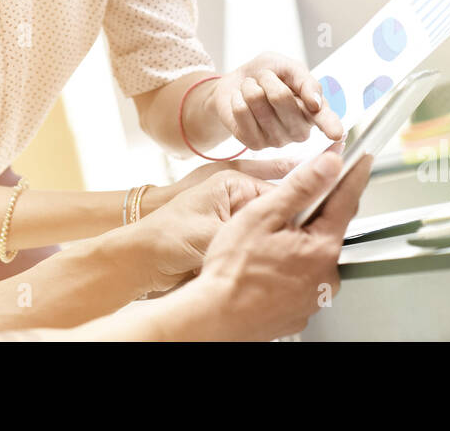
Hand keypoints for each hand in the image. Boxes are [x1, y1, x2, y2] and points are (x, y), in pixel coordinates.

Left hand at [135, 159, 292, 291]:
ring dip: (270, 244)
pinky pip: (254, 245)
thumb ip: (249, 231)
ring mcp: (232, 218)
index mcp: (233, 182)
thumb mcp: (213, 231)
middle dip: (283, 231)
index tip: (307, 231)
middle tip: (294, 248)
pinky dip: (258, 255)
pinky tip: (263, 266)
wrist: (141, 260)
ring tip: (275, 258)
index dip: (293, 212)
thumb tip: (281, 235)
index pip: (278, 193)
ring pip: (266, 232)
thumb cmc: (167, 237)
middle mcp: (235, 198)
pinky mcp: (228, 238)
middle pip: (274, 213)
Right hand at [192, 149, 373, 340]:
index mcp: (322, 248)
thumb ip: (302, 187)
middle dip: (311, 215)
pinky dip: (290, 268)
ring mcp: (315, 296)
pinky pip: (303, 279)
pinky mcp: (301, 309)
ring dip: (298, 244)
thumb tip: (330, 164)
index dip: (354, 176)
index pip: (347, 201)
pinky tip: (266, 268)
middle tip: (280, 214)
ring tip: (265, 247)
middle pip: (329, 229)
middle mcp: (326, 276)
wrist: (214, 317)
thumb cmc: (232, 272)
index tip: (362, 160)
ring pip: (314, 255)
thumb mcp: (263, 215)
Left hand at [201, 52, 343, 149]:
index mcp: (315, 110)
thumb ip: (305, 80)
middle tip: (266, 79)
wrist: (239, 83)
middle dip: (267, 78)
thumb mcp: (288, 67)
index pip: (325, 119)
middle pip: (280, 97)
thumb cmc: (269, 76)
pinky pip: (240, 110)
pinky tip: (243, 102)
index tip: (337, 134)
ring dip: (251, 86)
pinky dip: (238, 97)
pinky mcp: (254, 143)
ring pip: (256, 100)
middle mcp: (300, 130)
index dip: (331, 124)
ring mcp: (277, 140)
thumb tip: (317, 103)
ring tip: (254, 90)